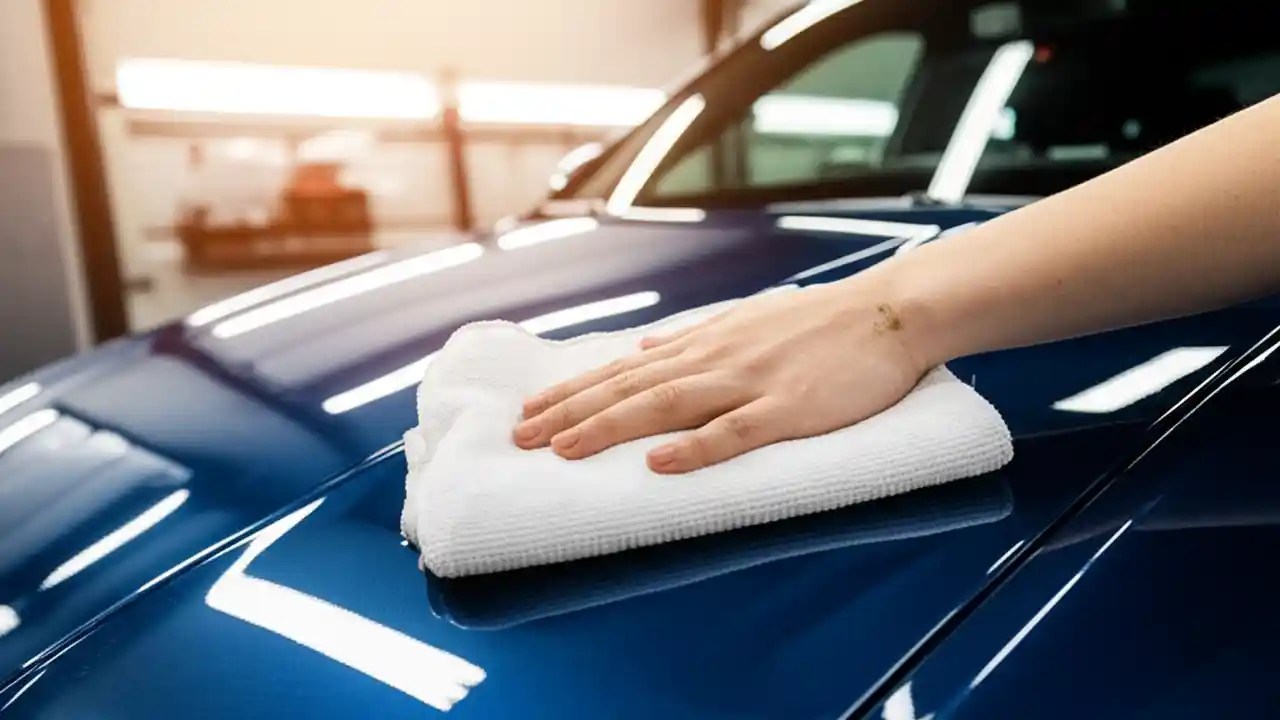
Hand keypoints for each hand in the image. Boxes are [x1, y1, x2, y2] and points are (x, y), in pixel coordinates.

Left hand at [511, 278, 928, 472]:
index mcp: (706, 342)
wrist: (888, 312)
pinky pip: (736, 432)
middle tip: (522, 437)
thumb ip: (693, 338)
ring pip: (667, 405)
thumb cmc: (819, 322)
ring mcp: (751, 382)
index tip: (532, 411)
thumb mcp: (746, 320)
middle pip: (631, 387)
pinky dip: (695, 449)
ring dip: (612, 426)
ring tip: (565, 449)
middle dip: (573, 412)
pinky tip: (659, 464)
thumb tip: (645, 348)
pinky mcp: (790, 408)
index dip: (576, 391)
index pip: (625, 369)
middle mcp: (716, 358)